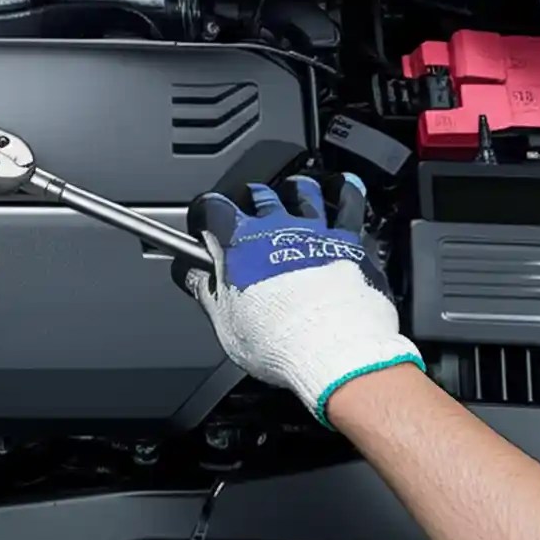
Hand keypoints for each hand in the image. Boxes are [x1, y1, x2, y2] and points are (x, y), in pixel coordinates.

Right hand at [173, 173, 422, 426]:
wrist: (333, 349)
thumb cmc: (278, 340)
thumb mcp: (224, 322)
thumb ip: (205, 289)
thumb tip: (190, 273)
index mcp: (240, 242)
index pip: (212, 207)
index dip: (204, 215)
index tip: (205, 227)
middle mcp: (276, 226)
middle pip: (256, 193)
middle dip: (248, 200)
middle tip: (246, 215)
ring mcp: (315, 229)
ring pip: (302, 190)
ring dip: (293, 191)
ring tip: (292, 197)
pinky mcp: (349, 240)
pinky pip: (349, 202)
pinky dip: (344, 192)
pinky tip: (343, 189)